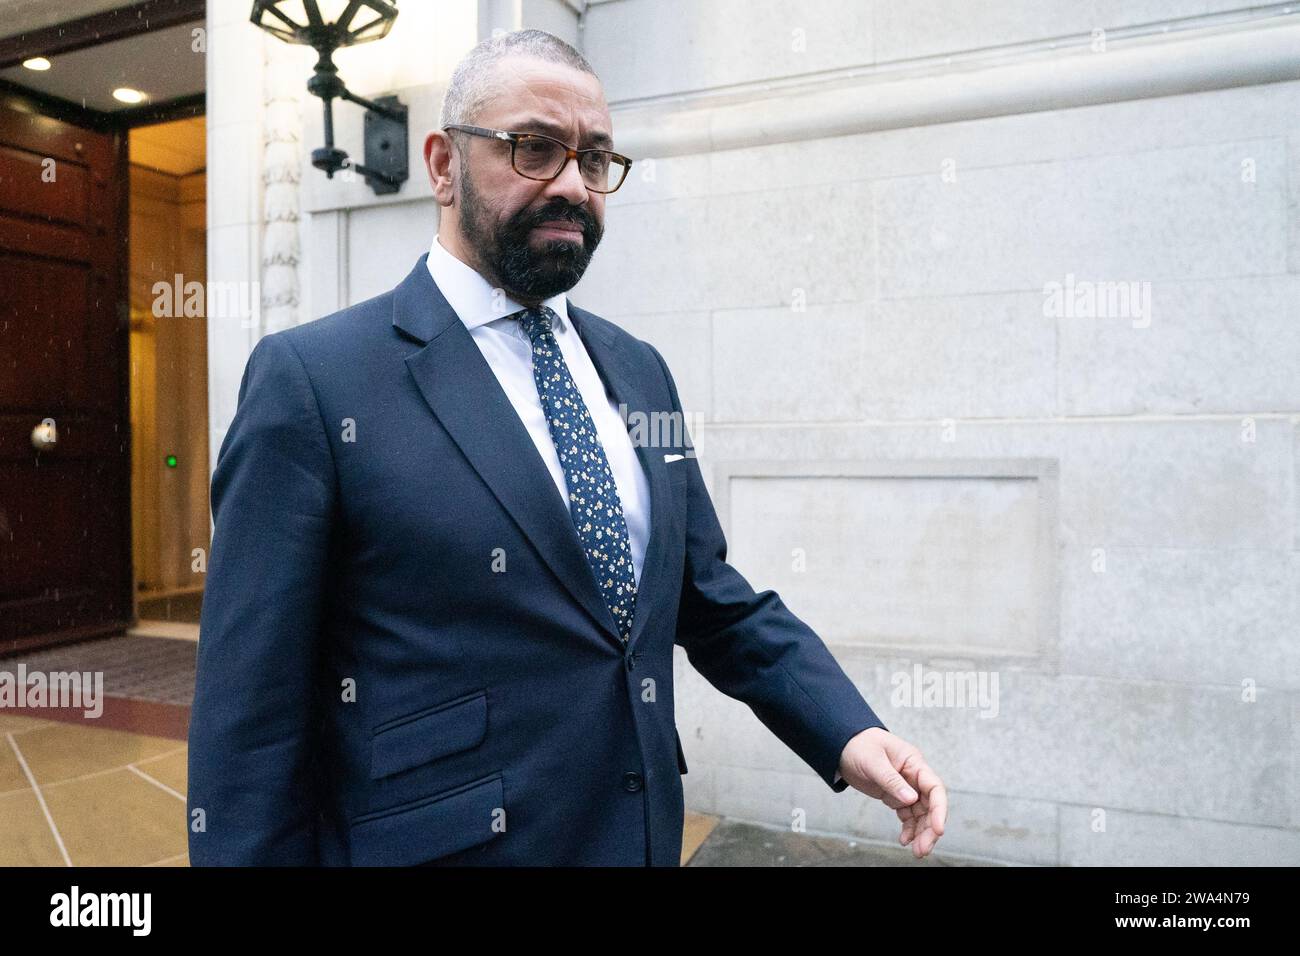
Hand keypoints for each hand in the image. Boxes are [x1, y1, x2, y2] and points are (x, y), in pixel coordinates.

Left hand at [838, 727, 946, 858]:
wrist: (842, 745)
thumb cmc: (859, 745)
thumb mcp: (873, 762)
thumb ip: (891, 780)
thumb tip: (911, 799)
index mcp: (914, 763)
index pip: (935, 788)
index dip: (939, 810)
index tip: (938, 829)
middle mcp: (914, 776)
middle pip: (930, 805)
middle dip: (929, 828)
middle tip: (923, 849)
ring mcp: (906, 787)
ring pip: (921, 814)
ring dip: (921, 832)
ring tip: (917, 851)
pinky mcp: (895, 795)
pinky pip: (908, 815)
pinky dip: (909, 828)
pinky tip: (904, 840)